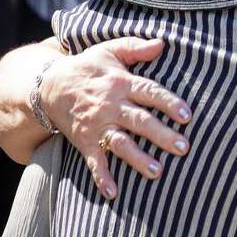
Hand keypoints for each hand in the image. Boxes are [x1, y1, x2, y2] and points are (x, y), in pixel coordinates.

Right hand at [41, 37, 191, 199]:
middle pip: (140, 121)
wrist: (48, 86)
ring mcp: (97, 125)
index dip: (169, 103)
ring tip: (157, 171)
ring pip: (120, 143)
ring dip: (137, 158)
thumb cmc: (88, 67)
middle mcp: (111, 106)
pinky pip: (93, 161)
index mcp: (121, 83)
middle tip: (183, 147)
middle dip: (162, 135)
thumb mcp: (110, 50)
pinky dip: (102, 177)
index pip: (150, 93)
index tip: (187, 115)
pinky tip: (113, 193)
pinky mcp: (84, 141)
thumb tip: (162, 43)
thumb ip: (136, 47)